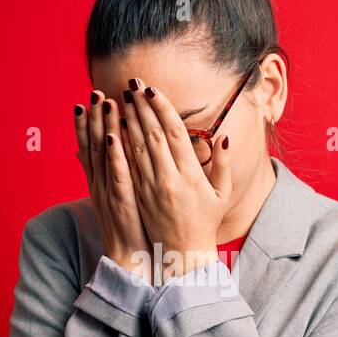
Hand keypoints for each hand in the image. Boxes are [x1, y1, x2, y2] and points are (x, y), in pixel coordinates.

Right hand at [75, 91, 151, 281]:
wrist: (129, 259)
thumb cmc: (128, 227)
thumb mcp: (114, 198)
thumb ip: (111, 174)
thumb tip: (110, 154)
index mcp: (99, 181)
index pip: (90, 146)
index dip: (87, 123)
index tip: (87, 99)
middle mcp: (100, 183)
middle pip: (94, 144)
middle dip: (93, 117)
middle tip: (94, 91)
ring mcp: (109, 192)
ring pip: (104, 154)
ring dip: (103, 127)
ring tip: (103, 103)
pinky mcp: (121, 202)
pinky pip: (118, 175)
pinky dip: (116, 156)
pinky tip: (116, 137)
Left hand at [120, 79, 233, 282]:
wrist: (181, 252)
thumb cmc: (205, 221)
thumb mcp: (222, 194)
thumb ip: (223, 165)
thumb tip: (222, 138)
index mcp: (191, 175)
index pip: (174, 134)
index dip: (163, 109)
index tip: (153, 90)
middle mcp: (169, 179)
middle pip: (153, 135)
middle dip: (141, 107)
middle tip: (132, 84)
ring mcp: (150, 188)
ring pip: (137, 147)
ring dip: (128, 120)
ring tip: (121, 98)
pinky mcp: (138, 195)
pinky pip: (128, 165)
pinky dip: (120, 145)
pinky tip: (114, 127)